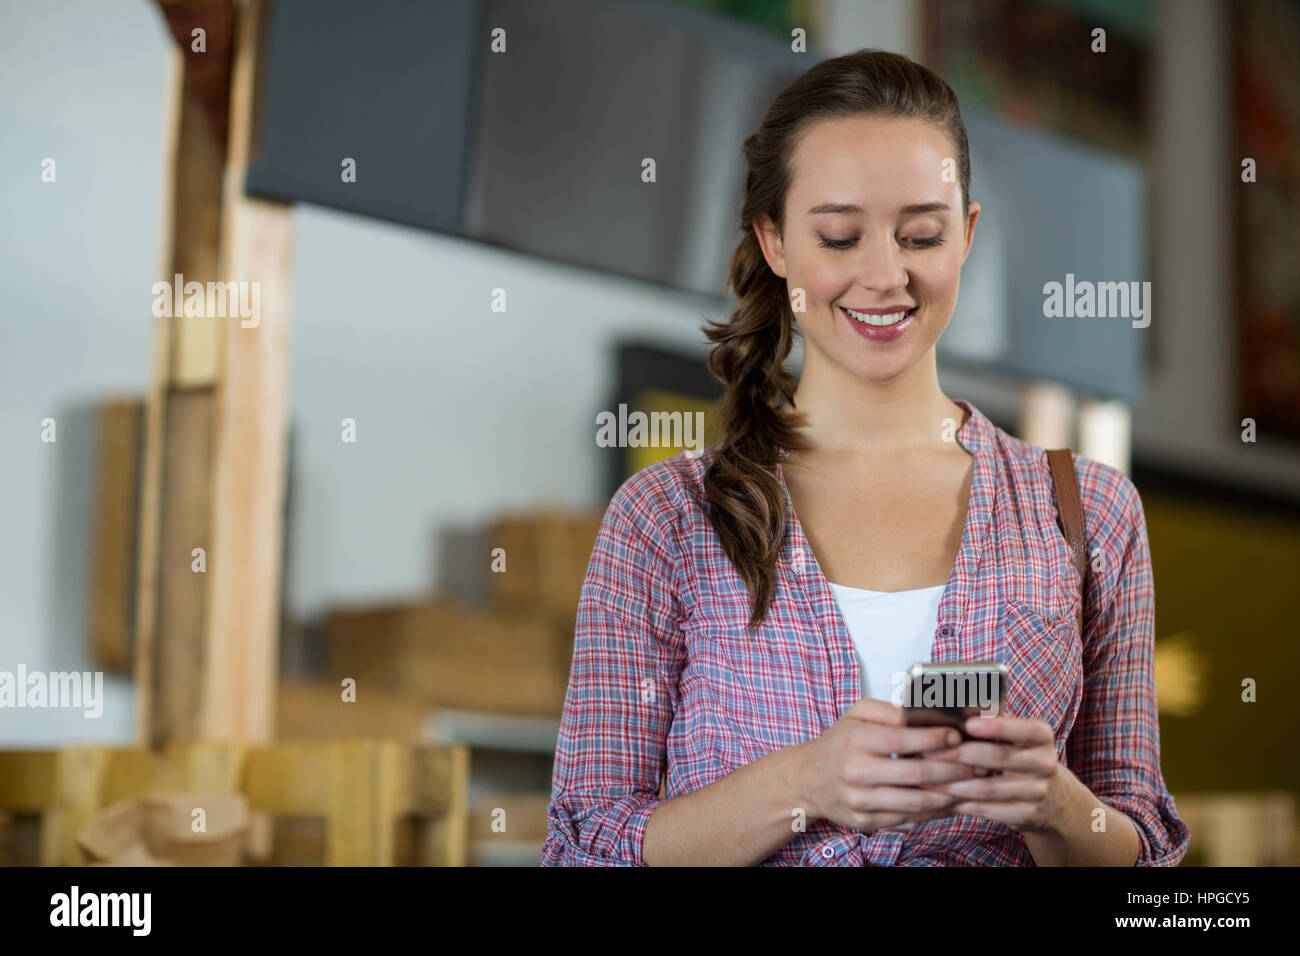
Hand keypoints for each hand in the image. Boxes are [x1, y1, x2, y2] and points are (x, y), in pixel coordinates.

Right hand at [795, 698, 979, 834]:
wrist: (807, 780)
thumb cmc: (840, 742)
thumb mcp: (856, 714)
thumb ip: (889, 711)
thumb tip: (926, 713)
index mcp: (856, 740)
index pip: (902, 739)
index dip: (935, 738)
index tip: (958, 736)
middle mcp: (856, 771)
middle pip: (916, 774)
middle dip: (953, 769)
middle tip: (978, 763)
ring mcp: (860, 800)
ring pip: (916, 802)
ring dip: (950, 795)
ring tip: (972, 785)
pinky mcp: (866, 821)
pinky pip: (908, 819)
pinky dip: (934, 812)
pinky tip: (950, 801)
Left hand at [919, 714, 1064, 832]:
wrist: (1051, 797)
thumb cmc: (1018, 754)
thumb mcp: (1014, 736)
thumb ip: (991, 721)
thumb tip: (954, 706)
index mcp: (1042, 736)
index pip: (1024, 729)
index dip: (997, 727)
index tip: (968, 724)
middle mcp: (1045, 763)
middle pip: (999, 757)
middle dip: (960, 754)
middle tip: (929, 752)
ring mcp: (1038, 792)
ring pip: (989, 788)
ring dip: (954, 783)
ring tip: (927, 778)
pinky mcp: (1027, 815)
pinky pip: (989, 810)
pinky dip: (963, 803)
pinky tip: (942, 797)